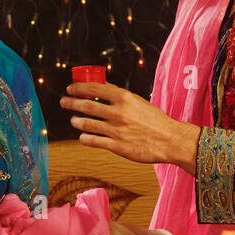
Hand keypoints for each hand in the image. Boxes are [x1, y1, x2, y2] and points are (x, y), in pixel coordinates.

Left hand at [61, 82, 200, 171]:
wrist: (169, 140)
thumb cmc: (155, 120)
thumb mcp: (138, 101)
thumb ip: (120, 96)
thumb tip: (103, 87)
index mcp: (124, 98)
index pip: (94, 88)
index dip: (78, 87)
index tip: (71, 88)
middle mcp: (118, 113)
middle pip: (86, 105)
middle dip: (71, 102)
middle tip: (64, 101)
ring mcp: (116, 130)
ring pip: (86, 124)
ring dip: (76, 121)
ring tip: (74, 120)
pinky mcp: (117, 146)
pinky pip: (93, 141)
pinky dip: (84, 137)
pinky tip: (82, 136)